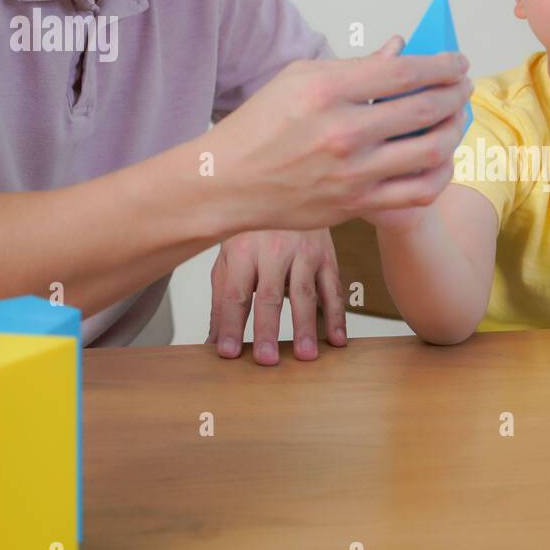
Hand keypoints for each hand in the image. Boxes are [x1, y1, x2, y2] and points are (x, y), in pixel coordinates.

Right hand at [202, 36, 472, 233]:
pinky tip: (441, 158)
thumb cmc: (261, 124)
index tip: (458, 62)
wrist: (229, 183)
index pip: (406, 72)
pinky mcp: (357, 205)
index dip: (443, 65)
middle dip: (456, 94)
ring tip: (456, 119)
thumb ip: (356, 65)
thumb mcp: (298, 78)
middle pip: (427, 109)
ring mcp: (353, 173)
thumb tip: (402, 49)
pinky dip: (441, 172)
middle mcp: (344, 133)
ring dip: (455, 131)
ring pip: (432, 151)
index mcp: (328, 91)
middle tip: (463, 87)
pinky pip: (420, 191)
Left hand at [205, 229, 347, 364]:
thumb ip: (221, 300)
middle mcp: (273, 249)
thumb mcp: (229, 257)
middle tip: (267, 360)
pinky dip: (337, 316)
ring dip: (306, 327)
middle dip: (268, 330)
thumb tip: (213, 341)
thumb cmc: (255, 230)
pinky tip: (336, 339)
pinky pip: (333, 289)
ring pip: (305, 293)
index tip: (228, 352)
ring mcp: (304, 252)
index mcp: (242, 250)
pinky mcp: (326, 256)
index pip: (235, 294)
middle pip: (270, 295)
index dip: (231, 325)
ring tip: (306, 355)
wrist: (289, 189)